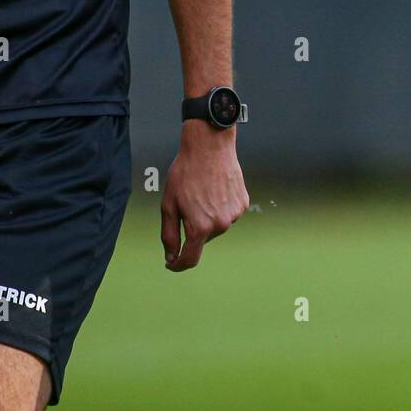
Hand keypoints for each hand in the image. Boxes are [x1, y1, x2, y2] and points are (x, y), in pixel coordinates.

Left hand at [160, 122, 249, 271]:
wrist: (210, 145)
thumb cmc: (186, 172)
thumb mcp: (168, 204)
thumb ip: (169, 235)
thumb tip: (171, 257)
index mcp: (200, 227)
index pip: (190, 259)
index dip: (178, 264)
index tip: (172, 263)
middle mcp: (220, 225)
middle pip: (202, 239)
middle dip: (192, 227)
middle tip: (186, 202)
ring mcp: (234, 215)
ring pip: (216, 226)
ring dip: (207, 216)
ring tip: (201, 191)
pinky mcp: (242, 204)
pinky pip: (228, 213)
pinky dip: (219, 206)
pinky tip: (214, 188)